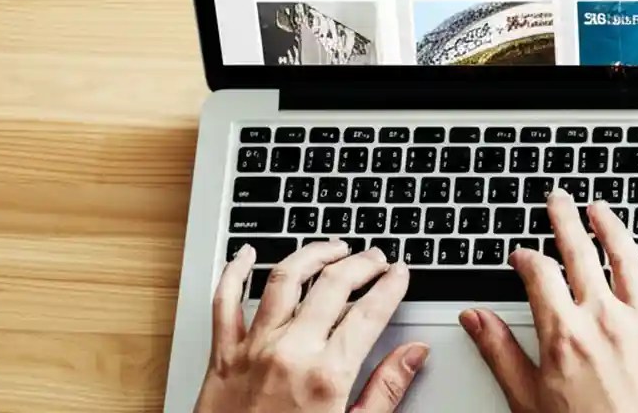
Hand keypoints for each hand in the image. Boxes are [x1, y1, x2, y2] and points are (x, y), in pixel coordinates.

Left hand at [195, 241, 426, 412]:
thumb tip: (415, 354)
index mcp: (328, 376)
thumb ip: (386, 389)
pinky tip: (246, 254)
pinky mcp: (222, 356)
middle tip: (375, 257)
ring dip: (312, 254)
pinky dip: (234, 272)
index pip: (370, 312)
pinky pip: (223, 302)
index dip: (391, 285)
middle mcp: (290, 354)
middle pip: (333, 284)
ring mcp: (253, 350)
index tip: (400, 272)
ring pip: (284, 278)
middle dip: (361, 263)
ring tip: (333, 248)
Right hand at [459, 189, 637, 412]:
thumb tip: (475, 319)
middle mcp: (602, 321)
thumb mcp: (528, 400)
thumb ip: (500, 353)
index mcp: (564, 335)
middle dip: (565, 220)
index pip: (539, 274)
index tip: (520, 256)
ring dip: (611, 226)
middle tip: (558, 200)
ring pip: (627, 259)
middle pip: (581, 253)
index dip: (525, 258)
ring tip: (599, 208)